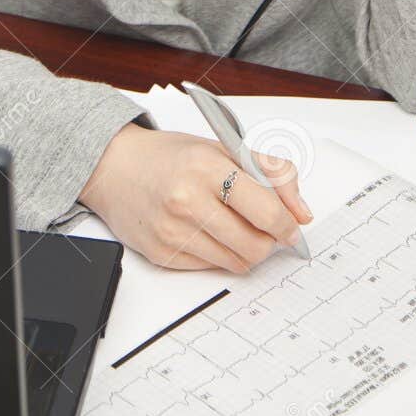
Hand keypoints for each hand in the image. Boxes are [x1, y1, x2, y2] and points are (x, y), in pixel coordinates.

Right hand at [78, 123, 312, 272]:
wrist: (114, 167)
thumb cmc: (171, 156)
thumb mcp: (223, 147)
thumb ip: (270, 173)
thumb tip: (301, 212)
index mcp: (207, 167)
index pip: (266, 211)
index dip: (288, 225)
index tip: (293, 228)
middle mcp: (188, 200)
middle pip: (256, 246)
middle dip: (269, 242)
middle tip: (265, 229)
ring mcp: (173, 231)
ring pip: (237, 263)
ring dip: (246, 250)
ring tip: (234, 226)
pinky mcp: (163, 254)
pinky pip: (211, 268)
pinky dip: (219, 255)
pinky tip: (206, 232)